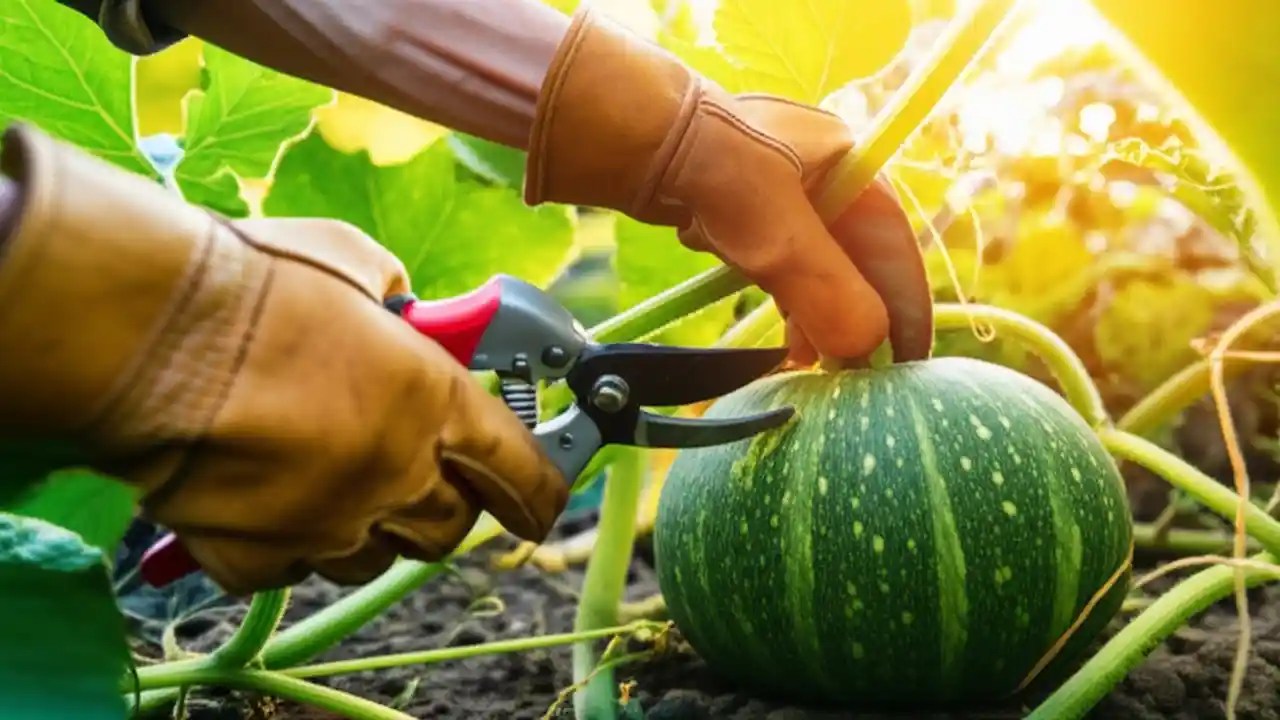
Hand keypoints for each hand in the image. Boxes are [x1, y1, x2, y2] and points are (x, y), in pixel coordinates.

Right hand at [0, 124, 566, 594]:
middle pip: (449, 527)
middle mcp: (394, 473)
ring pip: (373, 557)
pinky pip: (291, 569)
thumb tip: (401, 308)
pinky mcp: (255, 557)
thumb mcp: (353, 263)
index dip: (539, 490)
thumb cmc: (250, 282)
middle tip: (423, 475)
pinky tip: (264, 496)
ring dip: (368, 525)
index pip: (518, 470)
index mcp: (434, 401)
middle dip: (446, 507)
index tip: (542, 499)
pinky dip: (287, 542)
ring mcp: (326, 524)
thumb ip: (397, 300)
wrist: (142, 331)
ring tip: (331, 476)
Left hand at [525, 6, 932, 364]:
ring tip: (809, 362)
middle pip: (858, 265)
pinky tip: (781, 336)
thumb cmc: (718, 172)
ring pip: (817, 270)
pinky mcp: (749, 212)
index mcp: (856, 172)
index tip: (909, 366)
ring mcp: (788, 195)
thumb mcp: (781, 240)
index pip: (897, 253)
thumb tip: (864, 348)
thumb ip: (830, 295)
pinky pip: (781, 265)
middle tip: (851, 375)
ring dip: (816, 317)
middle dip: (856, 321)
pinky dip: (783, 300)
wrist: (639, 136)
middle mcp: (830, 181)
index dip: (906, 312)